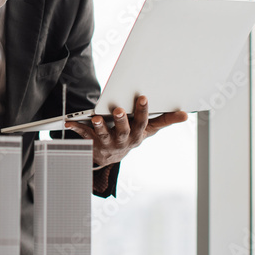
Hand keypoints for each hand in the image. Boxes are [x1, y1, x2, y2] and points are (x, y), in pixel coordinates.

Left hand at [64, 95, 187, 167]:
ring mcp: (107, 143)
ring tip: (95, 118)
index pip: (143, 123)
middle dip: (121, 121)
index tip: (143, 97)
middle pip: (123, 131)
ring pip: (103, 135)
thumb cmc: (133, 135)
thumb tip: (186, 114)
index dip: (143, 111)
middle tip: (118, 110)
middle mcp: (123, 141)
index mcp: (138, 135)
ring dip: (99, 127)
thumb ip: (166, 120)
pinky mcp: (92, 142)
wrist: (111, 157)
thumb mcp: (149, 130)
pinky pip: (83, 135)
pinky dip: (76, 128)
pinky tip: (69, 123)